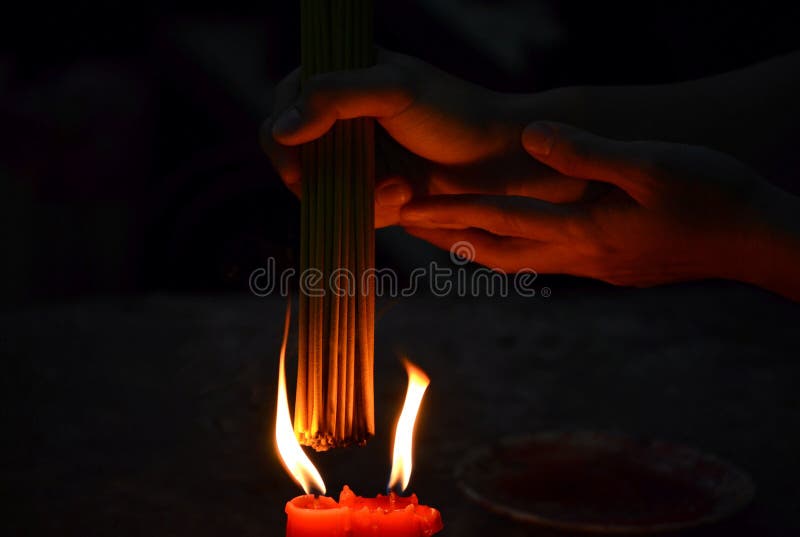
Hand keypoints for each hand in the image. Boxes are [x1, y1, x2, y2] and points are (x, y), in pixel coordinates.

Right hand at [260, 50, 590, 226]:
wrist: (501, 158)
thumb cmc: (454, 114)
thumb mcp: (394, 90)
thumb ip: (334, 97)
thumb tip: (279, 128)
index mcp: (341, 79)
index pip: (283, 105)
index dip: (284, 138)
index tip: (303, 163)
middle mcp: (343, 118)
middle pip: (296, 155)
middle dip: (327, 177)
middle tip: (370, 180)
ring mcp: (358, 156)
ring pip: (321, 189)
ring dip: (358, 196)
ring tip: (401, 190)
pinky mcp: (374, 189)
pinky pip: (350, 209)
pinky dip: (375, 209)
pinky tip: (408, 197)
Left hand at [400, 121, 794, 287]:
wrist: (756, 242)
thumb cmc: (711, 196)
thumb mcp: (653, 165)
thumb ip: (588, 153)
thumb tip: (533, 137)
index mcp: (583, 230)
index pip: (497, 221)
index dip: (447, 213)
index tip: (403, 208)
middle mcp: (578, 256)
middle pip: (494, 250)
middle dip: (446, 237)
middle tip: (402, 224)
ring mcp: (591, 267)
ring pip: (514, 260)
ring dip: (473, 246)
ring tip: (440, 233)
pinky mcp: (606, 268)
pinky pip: (540, 261)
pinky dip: (509, 249)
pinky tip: (504, 241)